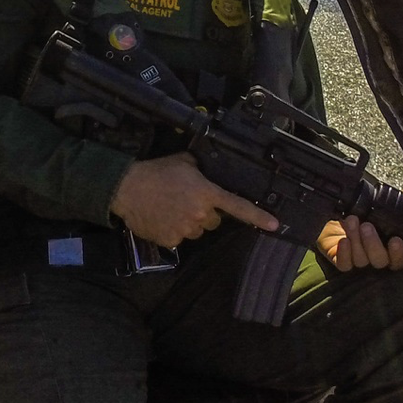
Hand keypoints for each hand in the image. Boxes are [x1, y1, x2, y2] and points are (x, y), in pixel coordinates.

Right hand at [110, 152, 277, 249]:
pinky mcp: (171, 240)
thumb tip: (209, 170)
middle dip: (204, 213)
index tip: (275, 225)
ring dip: (188, 222)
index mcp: (206, 193)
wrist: (127, 188)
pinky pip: (178, 239)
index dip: (258, 217)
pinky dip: (171, 230)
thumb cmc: (155, 172)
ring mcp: (185, 229)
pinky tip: (160, 218)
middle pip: (213, 221)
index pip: (237, 206)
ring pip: (196, 231)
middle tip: (186, 201)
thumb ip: (201, 168)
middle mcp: (200, 214)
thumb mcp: (183, 161)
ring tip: (170, 209)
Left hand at [317, 215, 402, 271]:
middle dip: (373, 243)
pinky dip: (344, 254)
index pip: (400, 261)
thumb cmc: (366, 216)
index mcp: (391, 252)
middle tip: (366, 226)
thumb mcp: (384, 208)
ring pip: (361, 260)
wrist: (340, 220)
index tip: (395, 240)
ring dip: (356, 240)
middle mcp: (377, 260)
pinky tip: (344, 240)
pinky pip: (344, 265)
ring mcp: (360, 263)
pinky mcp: (343, 263)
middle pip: (379, 260)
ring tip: (352, 222)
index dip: (398, 254)